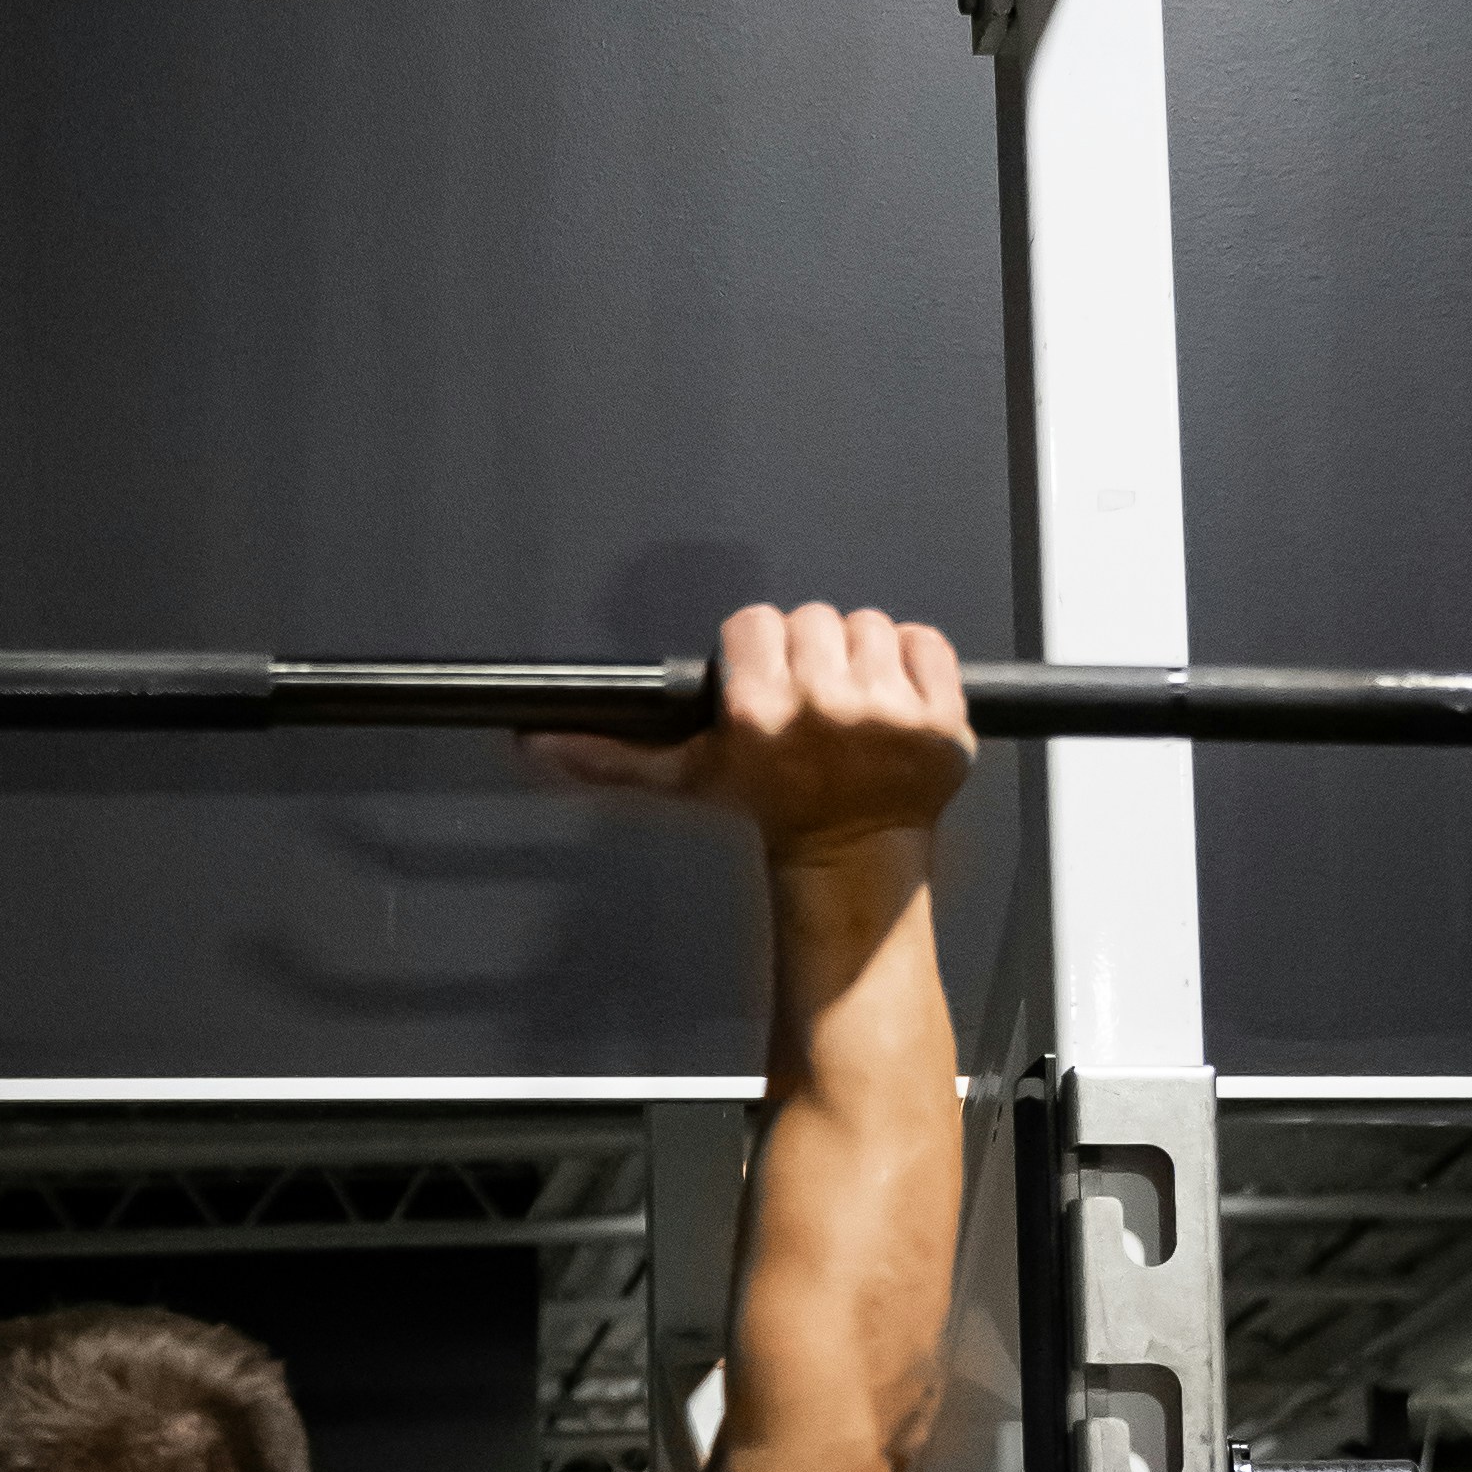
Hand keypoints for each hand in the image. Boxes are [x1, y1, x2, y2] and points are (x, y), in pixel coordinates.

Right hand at [533, 601, 971, 881]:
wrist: (850, 854)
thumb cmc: (767, 806)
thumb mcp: (687, 779)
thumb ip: (610, 754)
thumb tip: (529, 743)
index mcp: (760, 712)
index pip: (756, 623)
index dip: (760, 653)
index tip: (766, 690)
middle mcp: (825, 707)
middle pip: (815, 618)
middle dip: (813, 656)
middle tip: (813, 705)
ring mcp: (889, 714)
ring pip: (872, 624)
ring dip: (864, 658)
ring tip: (854, 707)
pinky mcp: (942, 719)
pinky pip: (929, 642)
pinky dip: (917, 665)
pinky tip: (895, 705)